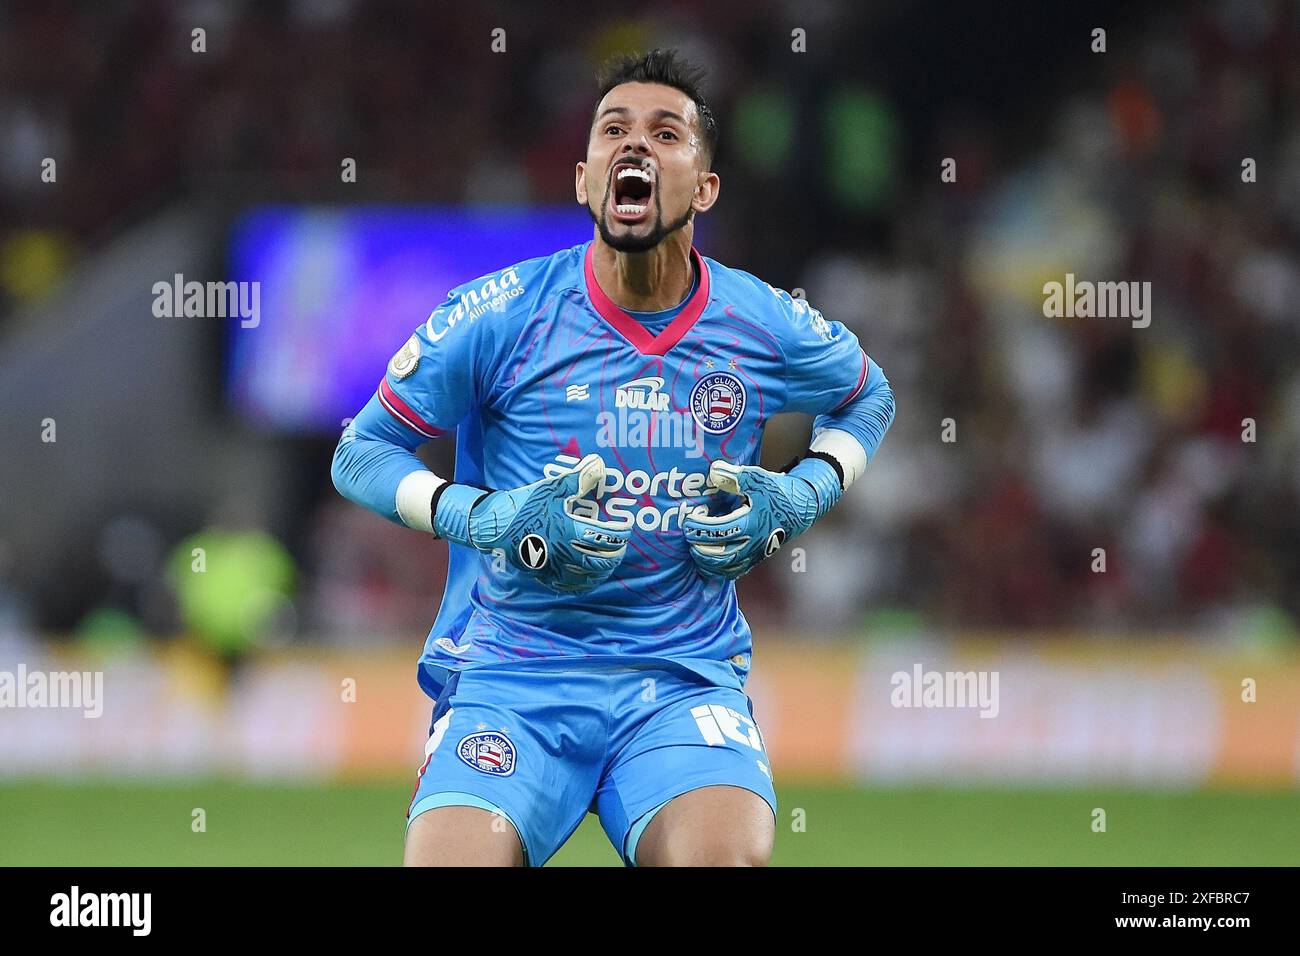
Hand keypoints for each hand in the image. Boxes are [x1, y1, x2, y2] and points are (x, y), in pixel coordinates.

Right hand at [436, 453, 632, 592]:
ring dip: (602, 572)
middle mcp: (562, 551)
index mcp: (566, 529)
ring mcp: (552, 566)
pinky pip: (567, 586)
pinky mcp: (542, 574)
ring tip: (609, 562)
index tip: (627, 527)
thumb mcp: (551, 488)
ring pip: (586, 577)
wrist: (495, 524)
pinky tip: (588, 579)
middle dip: (615, 555)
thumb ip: (577, 479)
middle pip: (599, 561)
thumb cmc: (524, 504)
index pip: (603, 537)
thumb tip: (598, 464)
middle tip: (621, 547)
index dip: (620, 534)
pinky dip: (582, 584)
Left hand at [683, 458, 836, 579]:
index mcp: (751, 523)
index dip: (699, 527)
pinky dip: (718, 571)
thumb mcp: (758, 478)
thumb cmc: (779, 492)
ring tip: (695, 549)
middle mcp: (752, 543)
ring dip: (706, 562)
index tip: (687, 519)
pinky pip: (735, 572)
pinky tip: (708, 563)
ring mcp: (755, 553)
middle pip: (719, 555)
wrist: (802, 508)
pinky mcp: (757, 558)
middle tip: (688, 536)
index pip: (718, 531)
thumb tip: (713, 472)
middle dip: (699, 547)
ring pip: (726, 568)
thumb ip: (734, 475)